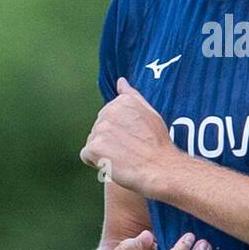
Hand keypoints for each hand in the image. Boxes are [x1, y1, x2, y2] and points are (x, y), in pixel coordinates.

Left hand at [80, 77, 184, 197]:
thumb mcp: (150, 113)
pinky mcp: (94, 147)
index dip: (120, 132)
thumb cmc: (158, 144)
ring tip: (124, 158)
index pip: (108, 117)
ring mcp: (100, 129)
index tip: (135, 139)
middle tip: (130, 150)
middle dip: (110, 141)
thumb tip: (120, 81)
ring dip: (104, 152)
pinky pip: (87, 156)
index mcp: (122, 101)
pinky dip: (97, 163)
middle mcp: (109, 111)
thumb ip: (132, 95)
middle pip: (99, 129)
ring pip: (93, 142)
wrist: (161, 168)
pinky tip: (114, 164)